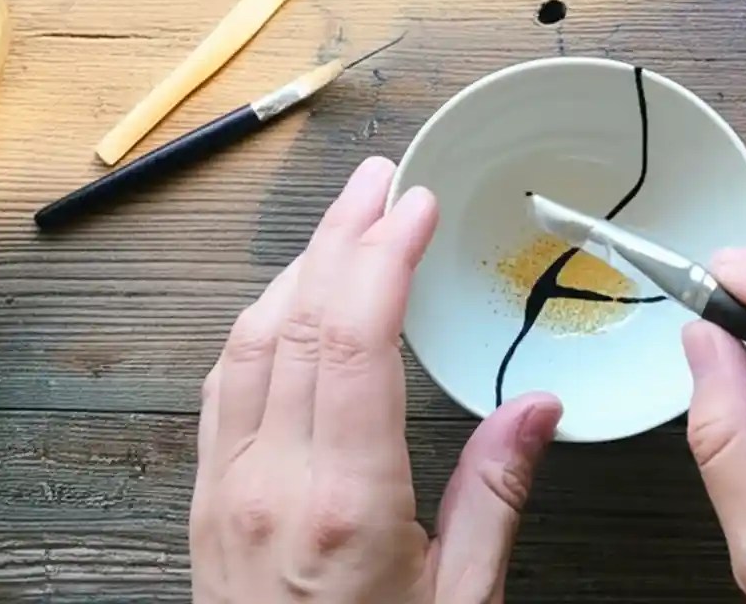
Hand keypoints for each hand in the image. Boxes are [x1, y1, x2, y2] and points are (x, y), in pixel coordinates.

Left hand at [190, 157, 562, 602]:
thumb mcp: (463, 598)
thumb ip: (496, 493)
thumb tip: (539, 408)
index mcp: (345, 503)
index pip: (352, 339)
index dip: (382, 255)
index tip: (415, 206)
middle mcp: (271, 480)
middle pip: (297, 316)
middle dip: (343, 232)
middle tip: (384, 183)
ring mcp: (226, 482)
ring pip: (250, 336)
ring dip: (300, 264)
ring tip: (348, 219)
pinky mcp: (206, 491)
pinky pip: (224, 376)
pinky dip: (262, 317)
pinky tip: (291, 298)